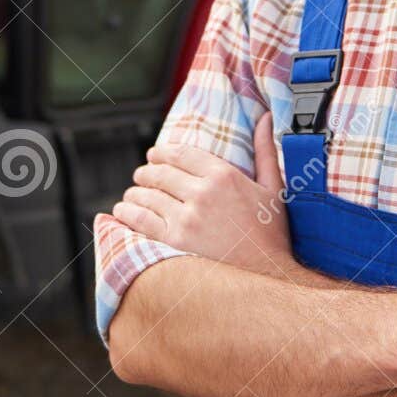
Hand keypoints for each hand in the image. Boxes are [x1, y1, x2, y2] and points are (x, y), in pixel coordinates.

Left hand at [112, 113, 297, 277]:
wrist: (267, 277)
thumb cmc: (271, 235)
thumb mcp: (273, 189)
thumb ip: (265, 151)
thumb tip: (266, 119)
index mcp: (224, 176)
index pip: (181, 153)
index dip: (162, 152)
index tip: (153, 154)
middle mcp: (202, 193)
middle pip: (160, 173)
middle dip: (145, 172)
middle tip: (140, 175)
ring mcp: (186, 218)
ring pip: (147, 196)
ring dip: (135, 193)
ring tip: (132, 195)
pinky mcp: (174, 242)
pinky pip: (141, 220)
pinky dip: (128, 213)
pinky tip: (123, 211)